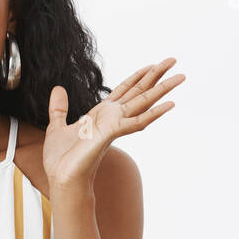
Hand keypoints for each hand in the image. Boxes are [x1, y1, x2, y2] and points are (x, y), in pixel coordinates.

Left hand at [43, 58, 184, 191]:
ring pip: (143, 102)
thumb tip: (57, 88)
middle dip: (156, 76)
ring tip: (181, 77)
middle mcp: (112, 118)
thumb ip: (59, 108)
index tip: (152, 64)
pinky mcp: (111, 134)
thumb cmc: (60, 160)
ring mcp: (114, 125)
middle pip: (138, 92)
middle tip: (174, 60)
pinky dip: (154, 114)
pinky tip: (169, 105)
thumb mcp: (57, 126)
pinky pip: (137, 122)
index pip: (124, 90)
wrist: (61, 178)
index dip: (138, 76)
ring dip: (162, 89)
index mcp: (101, 115)